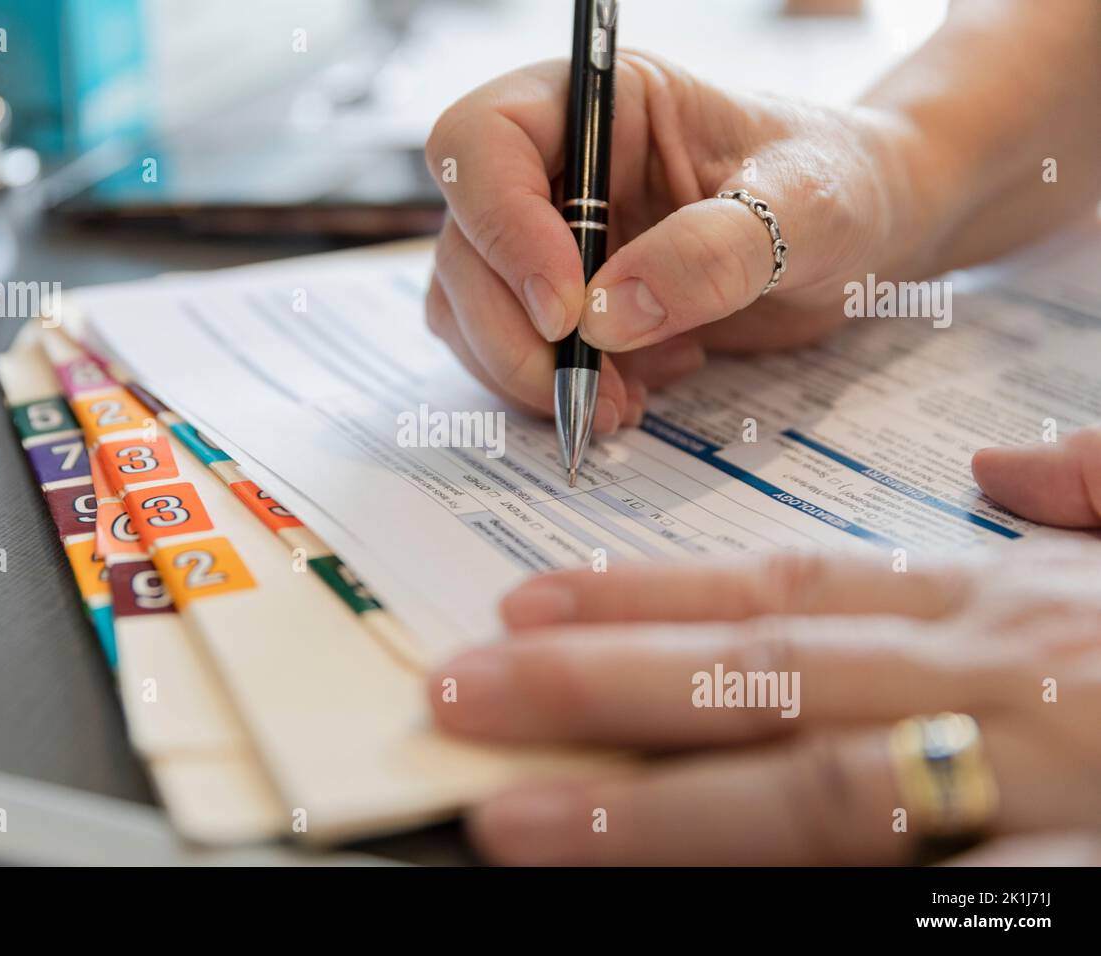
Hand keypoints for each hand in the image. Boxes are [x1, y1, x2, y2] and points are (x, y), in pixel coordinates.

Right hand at [423, 52, 934, 431]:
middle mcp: (557, 167)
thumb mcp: (807, 204)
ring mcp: (551, 240)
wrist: (865, 237)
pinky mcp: (564, 305)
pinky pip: (509, 352)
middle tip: (585, 390)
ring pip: (467, 307)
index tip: (567, 307)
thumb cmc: (843, 185)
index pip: (484, 141)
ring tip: (618, 404)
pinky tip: (634, 392)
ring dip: (524, 372)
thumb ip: (714, 251)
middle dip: (511, 332)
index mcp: (600, 103)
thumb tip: (608, 318)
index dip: (502, 225)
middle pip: (464, 243)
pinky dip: (552, 391)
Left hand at [428, 544, 1100, 864]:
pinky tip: (668, 913)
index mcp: (1000, 608)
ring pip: (810, 799)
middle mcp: (993, 686)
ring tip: (512, 818)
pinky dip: (780, 900)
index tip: (529, 605)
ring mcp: (1028, 789)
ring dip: (652, 812)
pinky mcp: (1070, 886)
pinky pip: (914, 903)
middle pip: (757, 678)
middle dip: (596, 688)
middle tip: (455, 696)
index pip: (783, 586)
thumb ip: (1098, 491)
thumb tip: (1007, 466)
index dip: (646, 594)